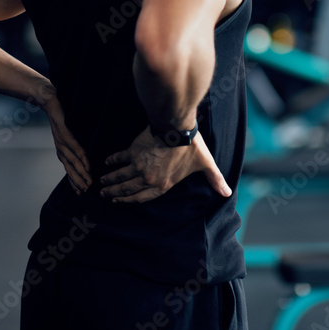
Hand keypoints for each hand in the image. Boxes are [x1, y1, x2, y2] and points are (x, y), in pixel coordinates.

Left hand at [44, 94, 91, 193]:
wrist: (50, 102)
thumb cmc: (61, 118)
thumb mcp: (68, 134)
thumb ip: (75, 144)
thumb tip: (86, 153)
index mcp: (61, 151)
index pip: (68, 170)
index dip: (73, 181)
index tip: (80, 193)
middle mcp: (60, 149)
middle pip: (70, 169)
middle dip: (78, 181)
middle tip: (86, 192)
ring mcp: (62, 143)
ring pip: (73, 162)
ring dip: (81, 173)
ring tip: (89, 182)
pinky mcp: (65, 134)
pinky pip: (76, 149)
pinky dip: (82, 158)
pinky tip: (87, 165)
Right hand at [99, 126, 230, 202]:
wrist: (177, 128)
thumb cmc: (192, 147)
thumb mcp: (205, 164)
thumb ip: (215, 179)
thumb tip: (227, 193)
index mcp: (163, 184)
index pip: (142, 197)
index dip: (129, 201)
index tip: (119, 201)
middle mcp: (148, 178)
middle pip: (128, 188)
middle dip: (115, 193)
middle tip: (104, 194)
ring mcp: (139, 165)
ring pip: (121, 176)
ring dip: (110, 180)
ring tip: (101, 183)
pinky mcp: (133, 151)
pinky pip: (120, 158)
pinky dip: (112, 160)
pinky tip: (106, 162)